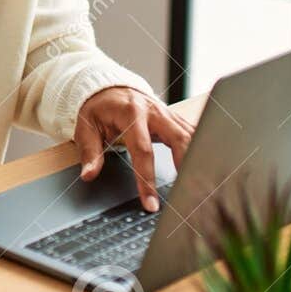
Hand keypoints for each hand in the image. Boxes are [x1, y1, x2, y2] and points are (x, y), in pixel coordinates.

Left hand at [74, 86, 194, 212]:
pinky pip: (192, 133)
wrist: (108, 88)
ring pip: (191, 135)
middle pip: (179, 139)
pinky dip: (200, 149)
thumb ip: (90, 152)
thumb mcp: (86, 127)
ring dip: (197, 159)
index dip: (147, 180)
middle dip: (186, 166)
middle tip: (188, 194)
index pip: (143, 151)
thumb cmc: (98, 109)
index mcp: (132, 114)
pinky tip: (204, 168)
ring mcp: (167, 113)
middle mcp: (154, 111)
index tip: (151, 203)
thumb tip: (89, 174)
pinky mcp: (174, 118)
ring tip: (199, 187)